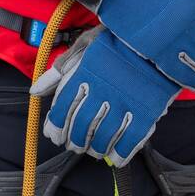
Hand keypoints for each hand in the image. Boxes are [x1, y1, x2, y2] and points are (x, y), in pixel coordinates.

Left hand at [31, 26, 179, 164]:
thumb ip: (60, 69)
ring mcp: (125, 104)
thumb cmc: (120, 41)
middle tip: (76, 144)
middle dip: (75, 141)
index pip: (62, 110)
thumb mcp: (86, 45)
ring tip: (94, 149)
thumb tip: (36, 91)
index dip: (56, 127)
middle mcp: (101, 92)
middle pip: (81, 128)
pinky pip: (130, 141)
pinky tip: (115, 156)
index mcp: (84, 76)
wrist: (158, 39)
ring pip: (103, 138)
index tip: (55, 135)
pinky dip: (120, 153)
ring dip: (96, 148)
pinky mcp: (146, 113)